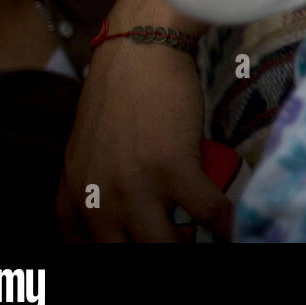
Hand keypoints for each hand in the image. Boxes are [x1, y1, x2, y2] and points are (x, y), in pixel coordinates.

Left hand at [56, 39, 229, 242]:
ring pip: (167, 245)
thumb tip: (112, 221)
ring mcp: (136, 187)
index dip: (118, 254)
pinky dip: (224, 223)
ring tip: (203, 240)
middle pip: (129, 254)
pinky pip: (207, 212)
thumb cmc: (118, 93)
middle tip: (177, 240)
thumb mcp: (84, 149)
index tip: (141, 245)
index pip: (86, 251)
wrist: (139, 50)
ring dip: (188, 245)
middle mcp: (100, 199)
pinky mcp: (174, 169)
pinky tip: (230, 224)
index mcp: (75, 195)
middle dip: (158, 249)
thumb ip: (91, 189)